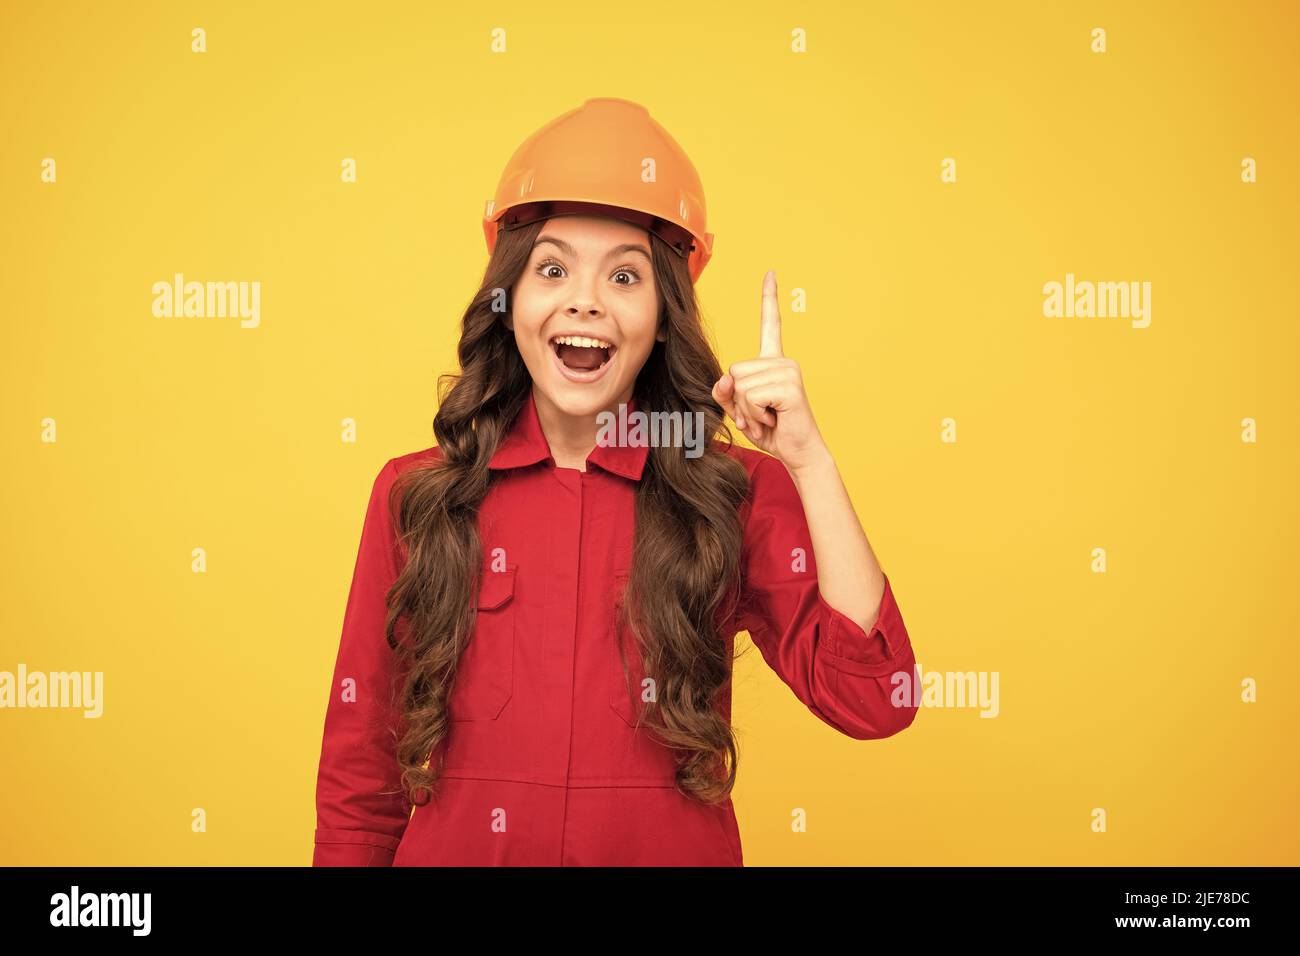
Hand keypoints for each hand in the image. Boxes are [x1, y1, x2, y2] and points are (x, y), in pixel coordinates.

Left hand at [711, 270, 829, 471]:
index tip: (771, 273)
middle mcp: (783, 361)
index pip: (770, 324)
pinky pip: (751, 397)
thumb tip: (725, 380)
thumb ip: (726, 392)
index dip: (769, 298)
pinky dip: (755, 415)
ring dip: (747, 411)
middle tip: (761, 414)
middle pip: (734, 371)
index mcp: (773, 361)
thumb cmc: (772, 430)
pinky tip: (774, 419)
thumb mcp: (740, 410)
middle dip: (738, 401)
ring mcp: (788, 371)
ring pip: (740, 386)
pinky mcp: (789, 386)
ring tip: (768, 417)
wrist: (798, 453)